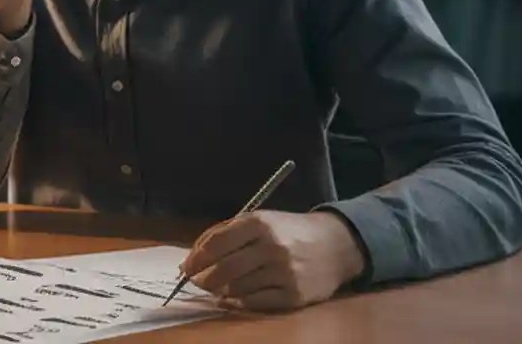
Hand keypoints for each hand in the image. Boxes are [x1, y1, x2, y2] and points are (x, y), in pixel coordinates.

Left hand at [179, 210, 366, 311]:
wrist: (335, 244)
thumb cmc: (288, 231)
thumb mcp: (259, 220)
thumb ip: (226, 233)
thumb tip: (193, 256)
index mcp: (258, 223)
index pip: (216, 243)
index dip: (196, 258)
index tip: (186, 267)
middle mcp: (271, 247)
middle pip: (223, 269)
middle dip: (203, 279)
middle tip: (198, 282)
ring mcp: (284, 272)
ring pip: (237, 288)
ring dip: (221, 291)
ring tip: (218, 287)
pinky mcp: (294, 295)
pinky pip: (255, 303)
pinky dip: (240, 302)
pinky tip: (236, 297)